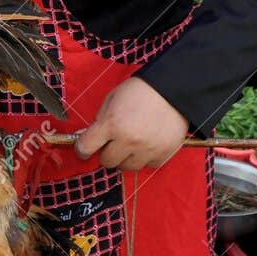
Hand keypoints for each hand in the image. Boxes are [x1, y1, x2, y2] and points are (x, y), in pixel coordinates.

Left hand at [74, 77, 188, 170]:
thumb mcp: (112, 99)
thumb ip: (101, 120)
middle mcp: (128, 140)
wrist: (174, 89)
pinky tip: (147, 144)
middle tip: (113, 142)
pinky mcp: (163, 154)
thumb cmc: (140, 91)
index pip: (85, 148)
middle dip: (107, 152)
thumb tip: (93, 138)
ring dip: (125, 158)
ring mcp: (147, 149)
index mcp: (111, 124)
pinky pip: (147, 165)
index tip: (85, 149)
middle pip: (106, 162)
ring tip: (132, 143)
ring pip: (127, 167)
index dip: (82, 149)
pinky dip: (145, 158)